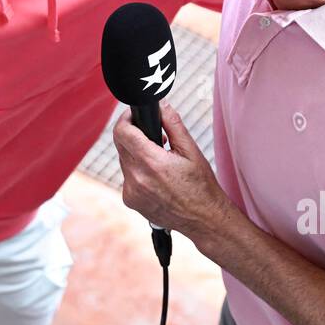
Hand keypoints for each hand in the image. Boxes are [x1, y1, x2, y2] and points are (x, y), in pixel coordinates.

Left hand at [111, 102, 229, 236]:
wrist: (203, 219)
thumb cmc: (201, 186)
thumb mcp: (191, 151)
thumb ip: (173, 124)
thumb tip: (161, 105)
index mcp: (151, 163)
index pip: (122, 131)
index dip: (126, 119)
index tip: (134, 116)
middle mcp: (136, 178)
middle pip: (121, 144)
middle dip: (134, 135)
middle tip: (155, 138)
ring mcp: (131, 191)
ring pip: (124, 160)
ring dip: (136, 154)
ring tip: (158, 159)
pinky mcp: (129, 200)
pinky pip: (127, 176)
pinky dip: (137, 171)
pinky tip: (155, 177)